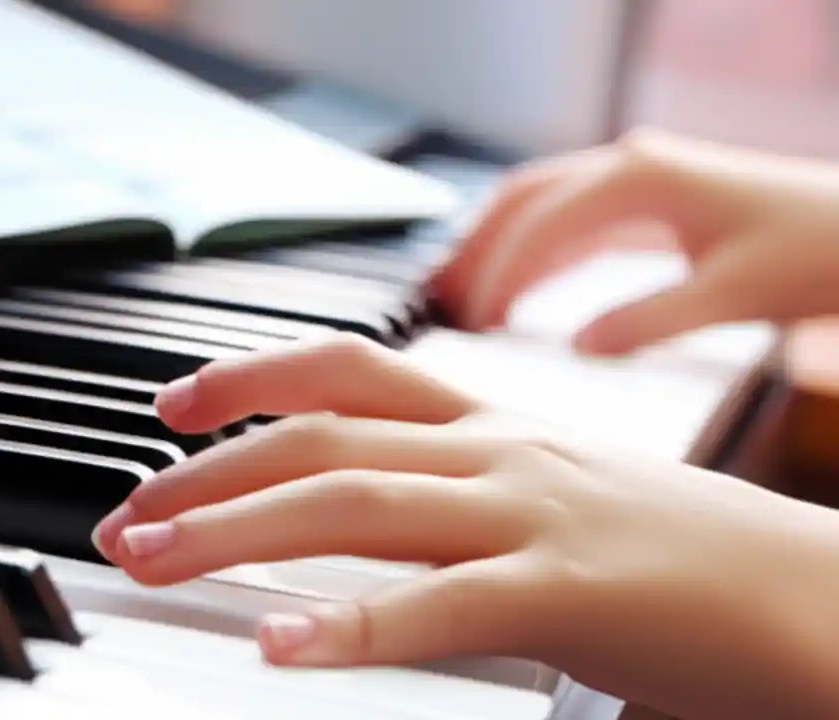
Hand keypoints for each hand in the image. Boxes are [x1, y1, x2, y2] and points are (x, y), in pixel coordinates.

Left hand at [92, 335, 838, 719]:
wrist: (811, 591)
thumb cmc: (678, 553)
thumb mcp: (551, 495)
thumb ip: (458, 492)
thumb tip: (360, 521)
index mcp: (493, 425)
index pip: (350, 368)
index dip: (252, 373)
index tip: (174, 402)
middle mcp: (498, 452)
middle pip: (322, 436)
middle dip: (209, 472)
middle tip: (129, 513)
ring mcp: (530, 513)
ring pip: (354, 501)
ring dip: (237, 530)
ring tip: (154, 557)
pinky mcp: (566, 591)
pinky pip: (440, 604)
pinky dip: (351, 626)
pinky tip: (281, 646)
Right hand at [430, 128, 838, 354]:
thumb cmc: (817, 254)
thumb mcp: (733, 296)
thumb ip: (648, 323)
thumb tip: (577, 350)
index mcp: (642, 178)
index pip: (540, 222)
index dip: (497, 273)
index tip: (469, 321)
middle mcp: (630, 166)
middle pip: (522, 200)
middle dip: (476, 249)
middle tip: (437, 302)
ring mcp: (637, 177)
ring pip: (539, 206)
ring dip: (498, 249)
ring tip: (460, 300)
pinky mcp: (647, 200)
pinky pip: (570, 222)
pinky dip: (534, 255)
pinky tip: (518, 293)